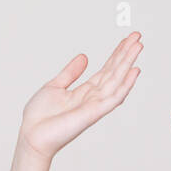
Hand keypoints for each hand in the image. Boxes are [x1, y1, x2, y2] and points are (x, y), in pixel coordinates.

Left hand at [16, 32, 142, 163]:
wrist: (31, 135)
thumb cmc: (40, 117)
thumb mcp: (55, 86)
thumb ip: (71, 72)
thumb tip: (84, 57)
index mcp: (85, 91)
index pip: (106, 69)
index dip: (117, 54)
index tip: (127, 39)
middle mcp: (93, 98)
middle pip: (114, 72)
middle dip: (126, 54)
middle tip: (138, 36)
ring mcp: (95, 105)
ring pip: (117, 80)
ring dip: (128, 62)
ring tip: (138, 45)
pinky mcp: (93, 113)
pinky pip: (113, 97)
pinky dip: (125, 84)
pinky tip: (134, 71)